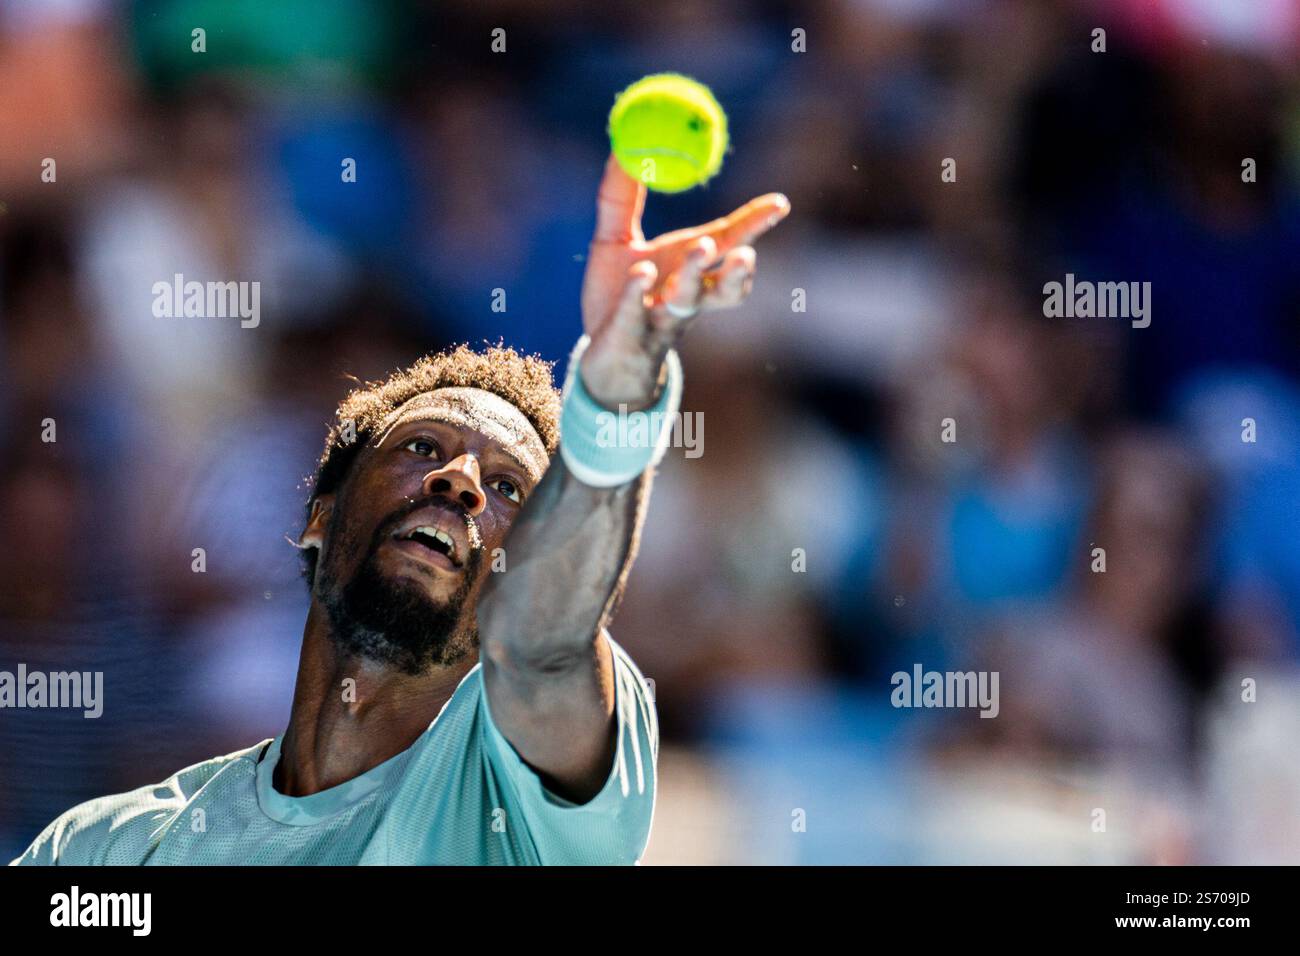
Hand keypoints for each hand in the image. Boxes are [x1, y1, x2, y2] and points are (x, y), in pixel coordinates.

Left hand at [579, 155, 789, 409]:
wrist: (603, 354)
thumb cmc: (615, 295)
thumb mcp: (613, 239)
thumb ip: (620, 197)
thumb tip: (622, 147)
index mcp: (688, 268)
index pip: (728, 243)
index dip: (755, 225)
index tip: (780, 203)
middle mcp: (685, 296)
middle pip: (722, 283)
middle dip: (738, 263)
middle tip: (746, 243)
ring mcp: (659, 318)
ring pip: (688, 301)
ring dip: (697, 274)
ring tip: (703, 246)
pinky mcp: (628, 334)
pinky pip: (635, 313)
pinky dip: (639, 292)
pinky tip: (641, 271)